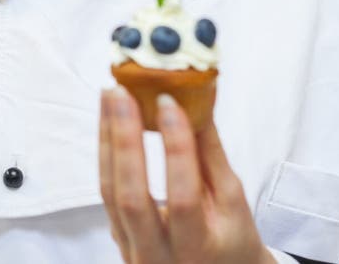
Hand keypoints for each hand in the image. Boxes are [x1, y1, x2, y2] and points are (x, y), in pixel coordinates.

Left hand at [99, 85, 272, 263]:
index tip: (169, 102)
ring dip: (107, 138)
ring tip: (110, 94)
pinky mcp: (118, 237)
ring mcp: (132, 251)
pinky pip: (106, 192)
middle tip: (123, 92)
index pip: (182, 196)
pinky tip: (109, 121)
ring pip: (110, 192)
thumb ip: (212, 151)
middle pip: (132, 197)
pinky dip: (106, 152)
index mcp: (197, 249)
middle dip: (125, 139)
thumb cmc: (231, 239)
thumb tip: (201, 96)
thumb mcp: (232, 200)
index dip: (176, 147)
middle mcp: (158, 258)